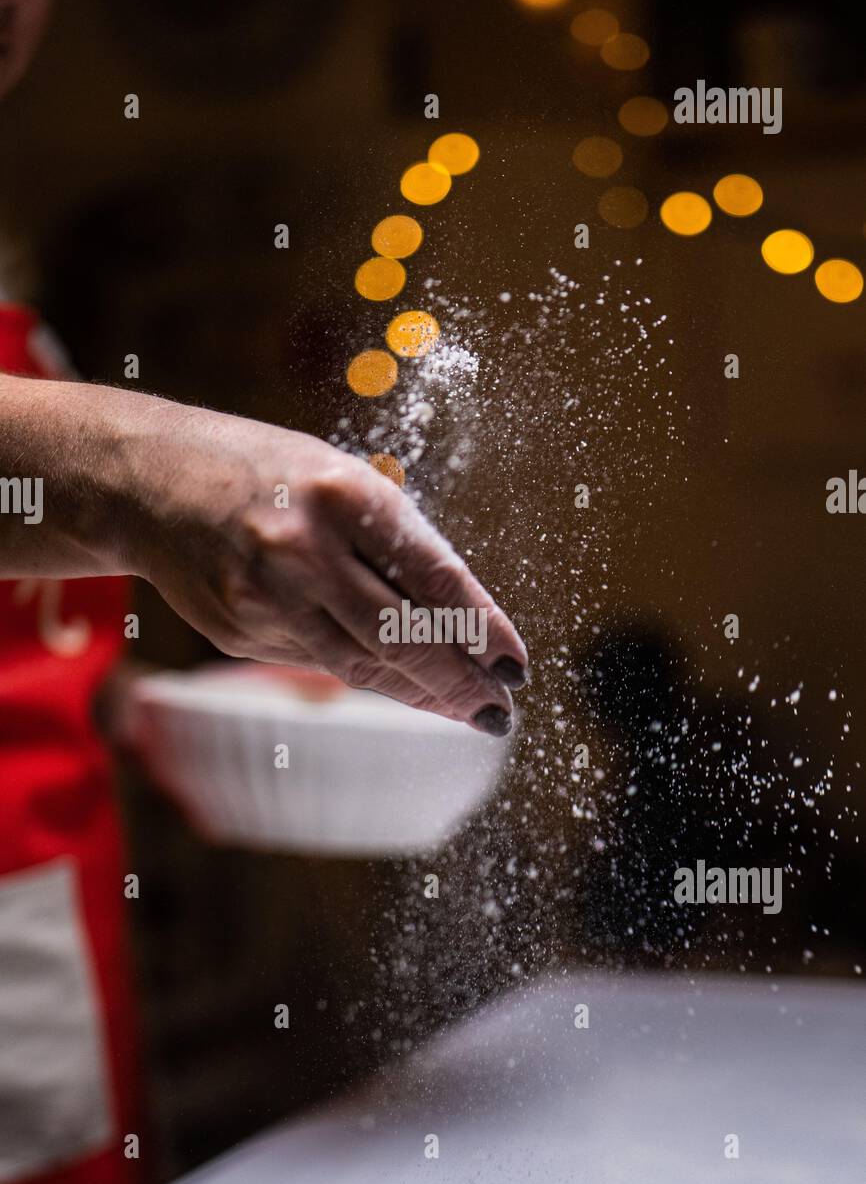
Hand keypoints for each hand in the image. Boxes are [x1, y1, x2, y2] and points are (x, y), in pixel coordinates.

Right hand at [131, 405, 527, 734]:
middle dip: (461, 681)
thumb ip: (391, 541)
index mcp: (343, 493)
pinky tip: (404, 688)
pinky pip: (321, 664)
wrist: (149, 480)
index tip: (516, 665)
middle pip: (403, 636)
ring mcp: (265, 596)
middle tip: (500, 711)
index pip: (434, 575)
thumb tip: (460, 623)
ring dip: (422, 693)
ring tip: (467, 711)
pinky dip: (371, 679)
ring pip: (363, 664)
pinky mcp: (238, 630)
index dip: (484, 628)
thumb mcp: (338, 477)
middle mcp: (304, 549)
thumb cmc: (265, 472)